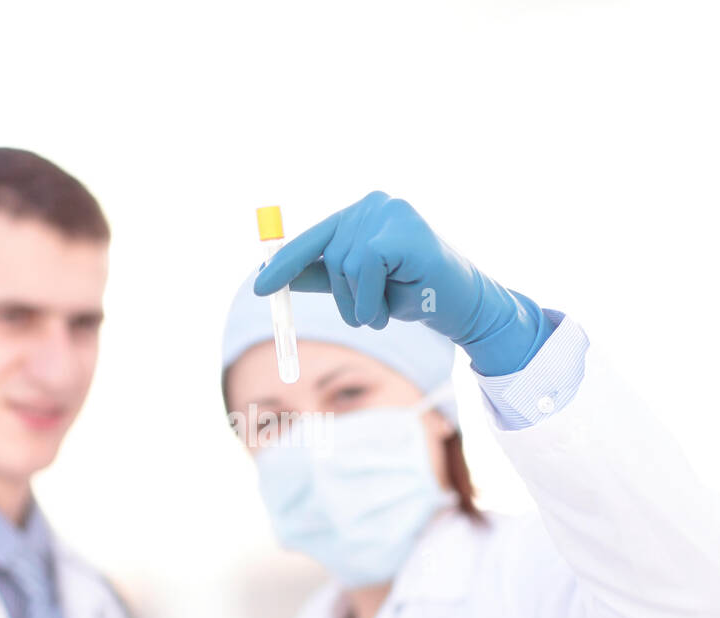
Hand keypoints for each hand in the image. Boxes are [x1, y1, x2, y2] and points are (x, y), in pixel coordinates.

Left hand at [254, 191, 550, 375]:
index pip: (313, 238)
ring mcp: (389, 211)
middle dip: (345, 297)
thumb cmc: (413, 294)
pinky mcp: (401, 228)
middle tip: (374, 311)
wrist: (461, 306)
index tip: (258, 288)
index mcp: (360, 215)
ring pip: (346, 267)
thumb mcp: (358, 287)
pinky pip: (364, 268)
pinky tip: (399, 298)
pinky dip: (373, 296)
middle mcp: (373, 204)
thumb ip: (320, 276)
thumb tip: (268, 275)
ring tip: (391, 304)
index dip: (285, 265)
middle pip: (330, 259)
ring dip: (364, 303)